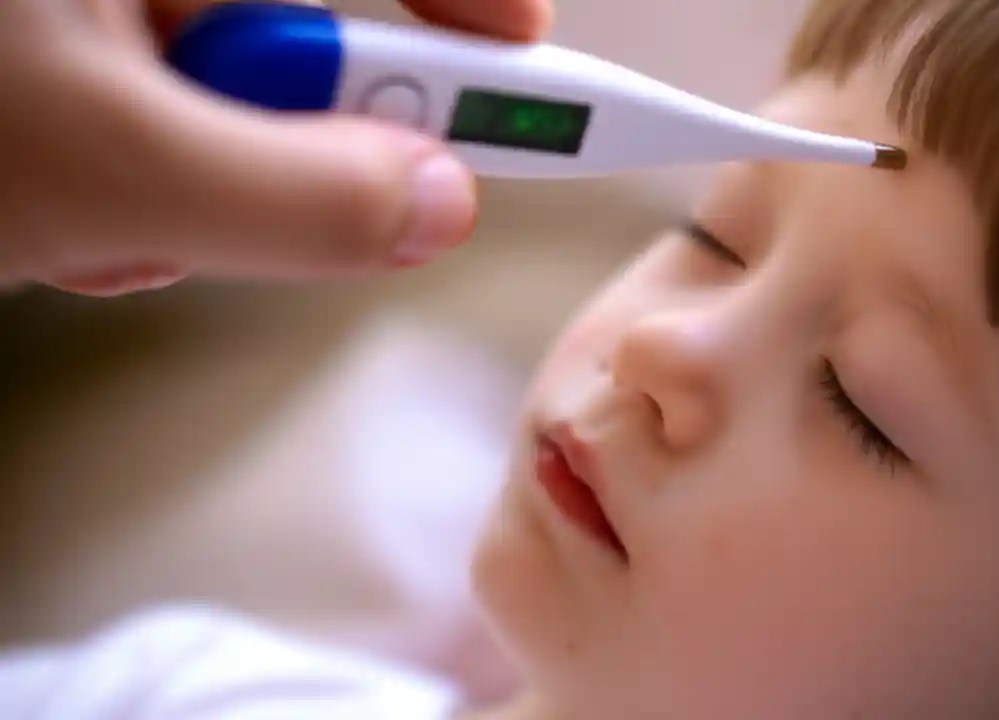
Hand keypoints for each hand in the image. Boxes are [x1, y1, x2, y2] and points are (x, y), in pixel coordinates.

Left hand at [0, 0, 552, 296]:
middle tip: (231, 205)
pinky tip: (77, 224)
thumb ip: (293, 195)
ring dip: (201, 199)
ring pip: (236, 116)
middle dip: (287, 150)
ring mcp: (110, 26)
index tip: (530, 56)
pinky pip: (176, 145)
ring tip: (100, 226)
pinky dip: (153, 204)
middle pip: (305, 42)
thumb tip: (436, 205)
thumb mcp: (102, 166)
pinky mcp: (88, 79)